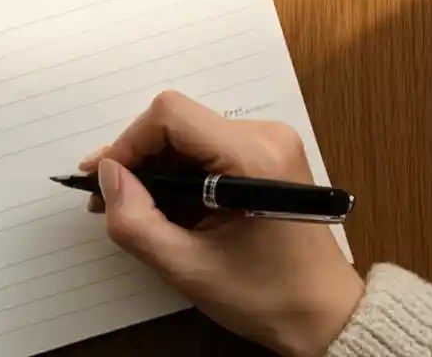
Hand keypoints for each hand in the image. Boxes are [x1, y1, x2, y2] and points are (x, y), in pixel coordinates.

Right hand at [80, 91, 363, 356]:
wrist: (325, 314)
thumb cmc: (265, 296)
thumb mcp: (187, 269)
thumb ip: (136, 221)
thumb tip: (106, 174)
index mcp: (254, 157)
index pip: (170, 116)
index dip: (129, 142)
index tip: (106, 182)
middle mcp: (265, 136)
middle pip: (177, 123)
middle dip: (137, 159)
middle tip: (109, 201)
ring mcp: (269, 143)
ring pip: (187, 134)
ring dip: (155, 168)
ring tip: (135, 209)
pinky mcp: (267, 155)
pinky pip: (206, 148)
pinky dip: (178, 173)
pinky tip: (166, 206)